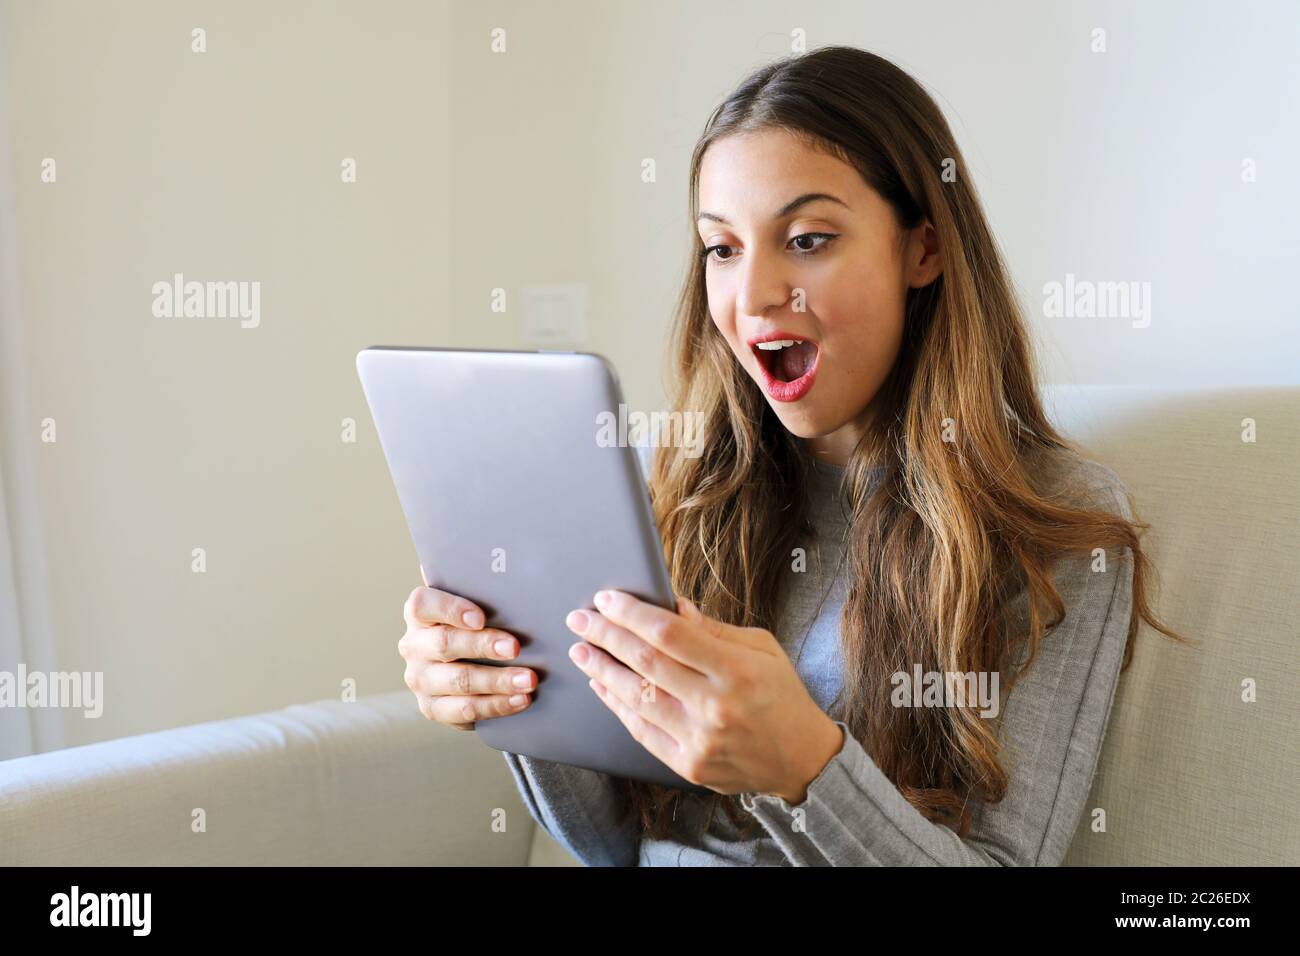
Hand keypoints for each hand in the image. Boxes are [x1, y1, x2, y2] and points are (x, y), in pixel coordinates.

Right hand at [398, 585, 535, 728]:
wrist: (465, 667)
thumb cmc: (476, 625)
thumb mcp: (474, 603)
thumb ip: (477, 585)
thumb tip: (497, 555)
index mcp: (419, 613)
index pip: (424, 605)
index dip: (451, 609)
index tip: (480, 617)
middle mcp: (413, 646)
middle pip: (444, 644)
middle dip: (483, 645)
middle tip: (515, 647)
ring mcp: (420, 680)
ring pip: (457, 681)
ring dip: (496, 681)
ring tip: (529, 680)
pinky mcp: (432, 708)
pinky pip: (463, 711)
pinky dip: (495, 706)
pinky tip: (520, 700)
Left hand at [564, 589, 844, 801]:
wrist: (802, 760)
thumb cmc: (781, 696)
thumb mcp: (762, 649)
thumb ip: (714, 630)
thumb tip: (673, 607)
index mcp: (736, 670)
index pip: (670, 633)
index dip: (632, 613)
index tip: (606, 599)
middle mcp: (715, 706)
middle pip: (645, 663)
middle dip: (606, 636)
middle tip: (579, 619)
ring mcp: (700, 740)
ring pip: (636, 698)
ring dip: (602, 670)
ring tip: (582, 650)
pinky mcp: (689, 766)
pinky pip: (642, 731)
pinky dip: (616, 706)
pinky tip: (602, 685)